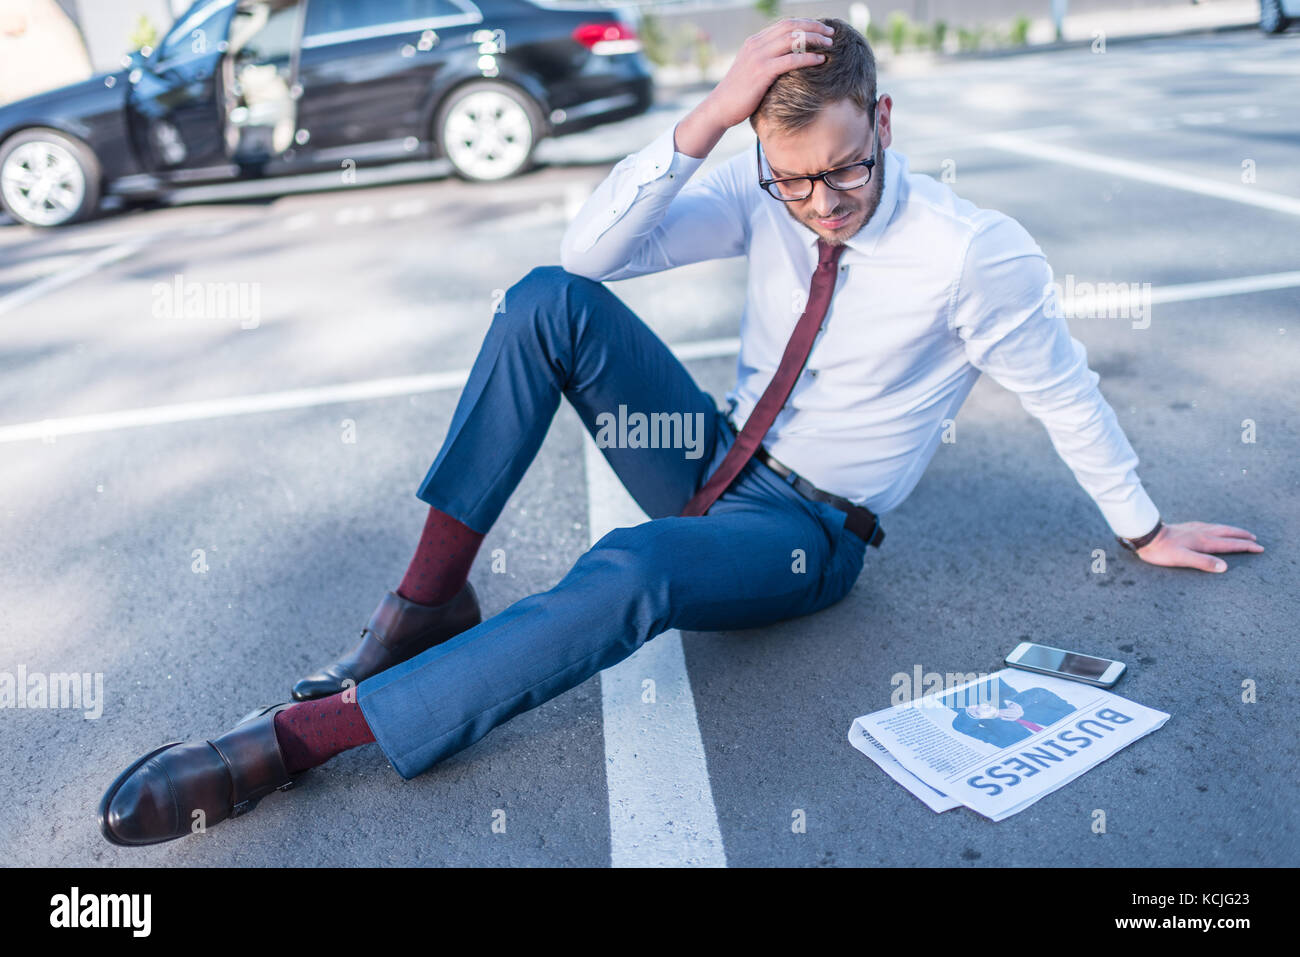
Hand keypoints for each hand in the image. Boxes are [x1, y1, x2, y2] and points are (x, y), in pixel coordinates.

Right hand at [701, 18, 834, 129]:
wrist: (720, 107)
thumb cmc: (739, 93)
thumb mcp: (751, 70)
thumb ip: (767, 60)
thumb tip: (787, 60)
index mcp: (754, 42)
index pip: (784, 24)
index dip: (805, 23)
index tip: (821, 28)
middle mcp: (756, 45)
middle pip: (791, 27)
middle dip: (814, 26)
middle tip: (831, 33)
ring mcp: (758, 57)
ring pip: (792, 39)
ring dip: (814, 39)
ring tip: (830, 44)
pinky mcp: (761, 72)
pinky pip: (790, 60)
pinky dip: (808, 58)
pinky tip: (820, 60)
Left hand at [1134, 521, 1262, 572]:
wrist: (1147, 535)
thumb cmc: (1162, 550)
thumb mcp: (1183, 559)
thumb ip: (1203, 562)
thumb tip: (1224, 567)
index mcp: (1204, 542)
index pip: (1230, 544)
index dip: (1246, 546)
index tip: (1259, 548)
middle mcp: (1202, 533)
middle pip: (1228, 533)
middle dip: (1242, 536)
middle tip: (1255, 539)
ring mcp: (1195, 528)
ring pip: (1219, 528)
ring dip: (1232, 530)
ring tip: (1240, 532)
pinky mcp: (1187, 527)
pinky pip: (1209, 526)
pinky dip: (1218, 527)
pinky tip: (1214, 528)